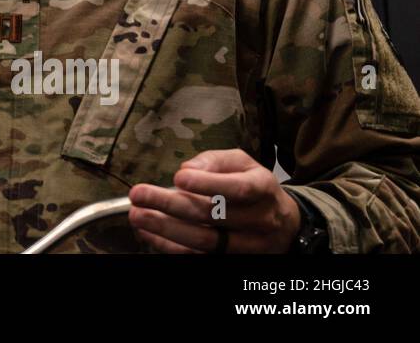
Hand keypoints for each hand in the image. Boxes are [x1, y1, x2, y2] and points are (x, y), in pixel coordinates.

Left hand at [128, 149, 301, 252]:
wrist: (283, 223)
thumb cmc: (253, 186)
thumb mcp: (241, 163)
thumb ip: (214, 161)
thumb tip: (187, 169)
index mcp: (263, 189)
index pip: (238, 189)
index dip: (208, 184)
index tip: (177, 177)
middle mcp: (259, 220)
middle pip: (214, 216)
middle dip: (171, 205)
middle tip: (139, 195)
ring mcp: (248, 245)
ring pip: (205, 241)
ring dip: (166, 229)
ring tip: (138, 216)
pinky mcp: (233, 260)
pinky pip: (199, 257)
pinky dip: (170, 246)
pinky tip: (148, 234)